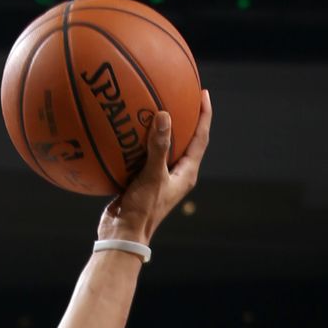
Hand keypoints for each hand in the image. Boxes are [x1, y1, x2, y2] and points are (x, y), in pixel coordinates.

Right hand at [97, 90, 212, 244]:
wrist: (123, 234)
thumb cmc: (143, 209)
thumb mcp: (152, 176)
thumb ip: (158, 147)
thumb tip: (164, 115)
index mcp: (186, 173)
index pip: (201, 138)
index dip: (204, 115)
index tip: (203, 94)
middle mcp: (176, 174)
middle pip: (186, 139)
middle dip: (184, 117)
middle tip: (181, 94)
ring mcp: (159, 177)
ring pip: (162, 146)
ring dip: (159, 127)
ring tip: (152, 105)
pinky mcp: (142, 179)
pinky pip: (142, 153)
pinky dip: (136, 139)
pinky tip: (123, 129)